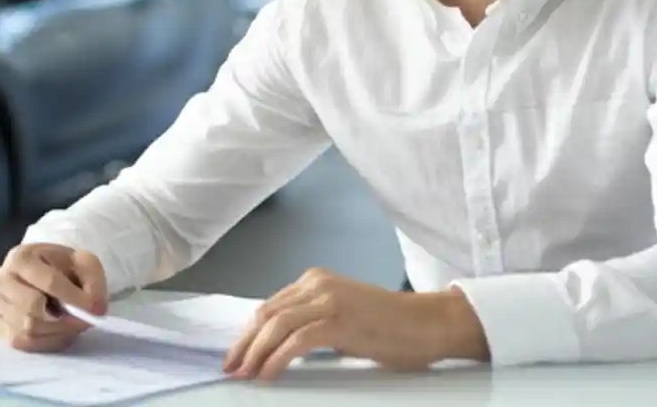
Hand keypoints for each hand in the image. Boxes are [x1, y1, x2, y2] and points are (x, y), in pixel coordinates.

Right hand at [0, 243, 107, 352]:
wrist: (43, 273)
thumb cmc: (63, 267)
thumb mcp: (84, 262)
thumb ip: (93, 282)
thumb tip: (95, 309)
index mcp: (21, 258)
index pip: (49, 282)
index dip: (75, 298)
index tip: (96, 308)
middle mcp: (2, 281)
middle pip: (32, 308)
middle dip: (64, 318)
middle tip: (83, 319)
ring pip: (28, 328)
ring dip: (58, 330)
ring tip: (71, 322)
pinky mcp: (0, 328)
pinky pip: (24, 342)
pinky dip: (48, 340)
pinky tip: (59, 331)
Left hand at [222, 268, 488, 380]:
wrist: (425, 324)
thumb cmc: (387, 326)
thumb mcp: (340, 316)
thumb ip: (310, 322)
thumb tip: (275, 346)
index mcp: (314, 280)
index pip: (269, 307)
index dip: (247, 334)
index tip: (235, 356)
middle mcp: (317, 283)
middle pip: (266, 315)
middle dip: (244, 344)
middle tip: (231, 369)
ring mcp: (329, 299)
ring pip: (276, 326)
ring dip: (255, 353)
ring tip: (245, 375)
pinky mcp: (339, 319)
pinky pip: (297, 341)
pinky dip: (277, 359)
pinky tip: (268, 375)